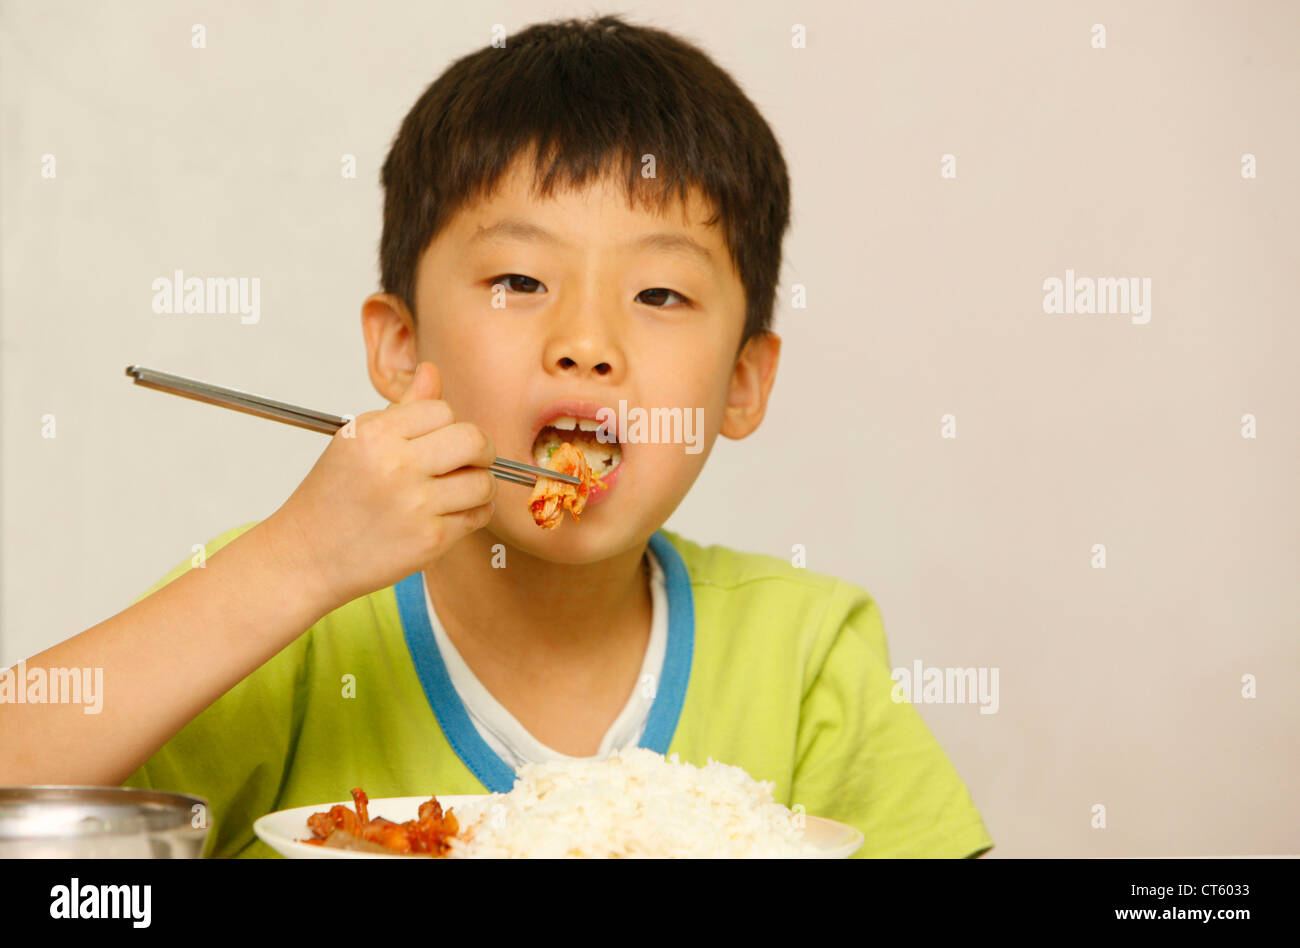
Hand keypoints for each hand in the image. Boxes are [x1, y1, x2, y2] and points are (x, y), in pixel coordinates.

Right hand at [265, 362, 496, 607]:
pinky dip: (473, 513)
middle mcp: (396, 466)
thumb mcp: (356, 442)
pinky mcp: (430, 539)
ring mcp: (416, 505)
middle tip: (470, 459)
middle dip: (480, 449)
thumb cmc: (332, 498)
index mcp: (375, 435)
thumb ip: (403, 408)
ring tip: (459, 489)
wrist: (307, 556)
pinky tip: (452, 513)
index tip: (440, 439)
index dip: (447, 424)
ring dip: (478, 485)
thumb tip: (432, 372)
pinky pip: (477, 516)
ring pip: (482, 481)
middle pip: (473, 440)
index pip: (442, 410)